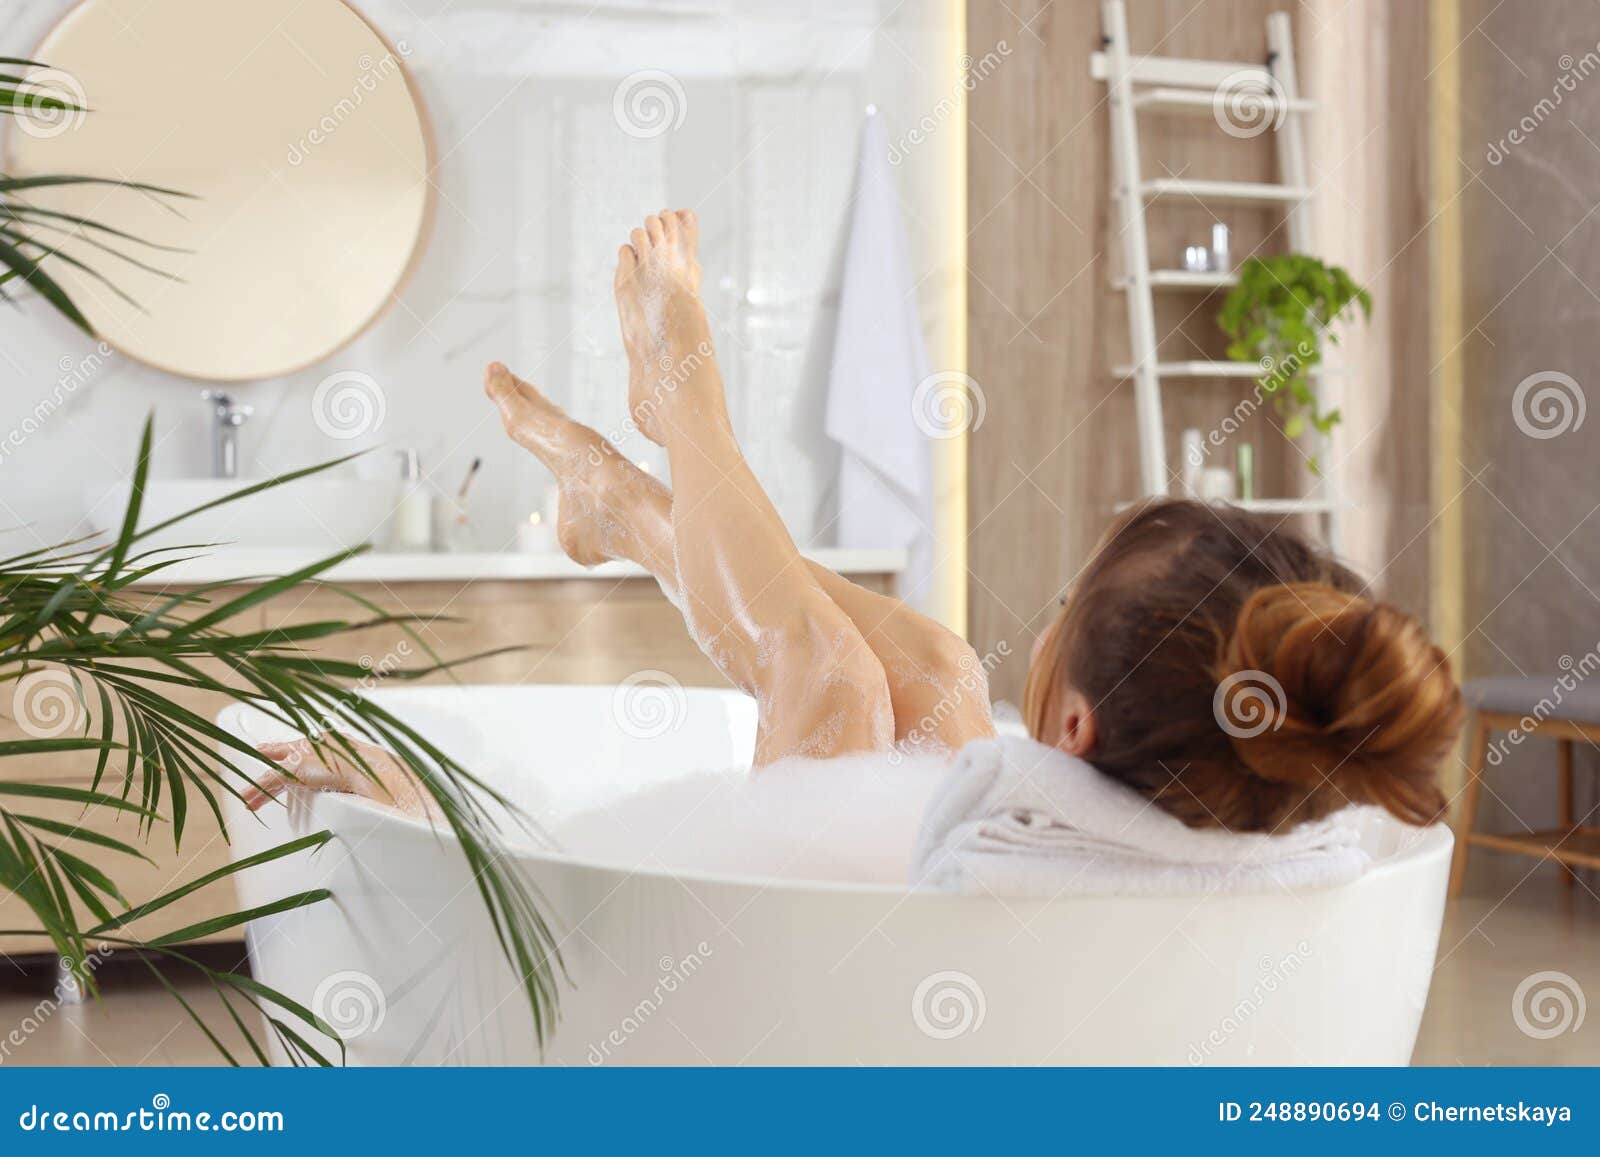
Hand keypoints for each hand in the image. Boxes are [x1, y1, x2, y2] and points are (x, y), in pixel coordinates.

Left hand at [246, 734, 436, 817]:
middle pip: (293, 749)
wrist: (376, 771)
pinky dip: (257, 791)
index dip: (306, 748)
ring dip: (261, 783)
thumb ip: (376, 784)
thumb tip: (395, 799)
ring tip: (248, 794)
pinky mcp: (296, 769)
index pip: (317, 745)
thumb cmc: (384, 774)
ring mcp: (306, 756)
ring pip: (277, 768)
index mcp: (339, 744)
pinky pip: (270, 781)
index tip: (297, 749)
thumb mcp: (379, 777)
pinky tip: (247, 802)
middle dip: (276, 751)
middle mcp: (320, 746)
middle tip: (264, 750)